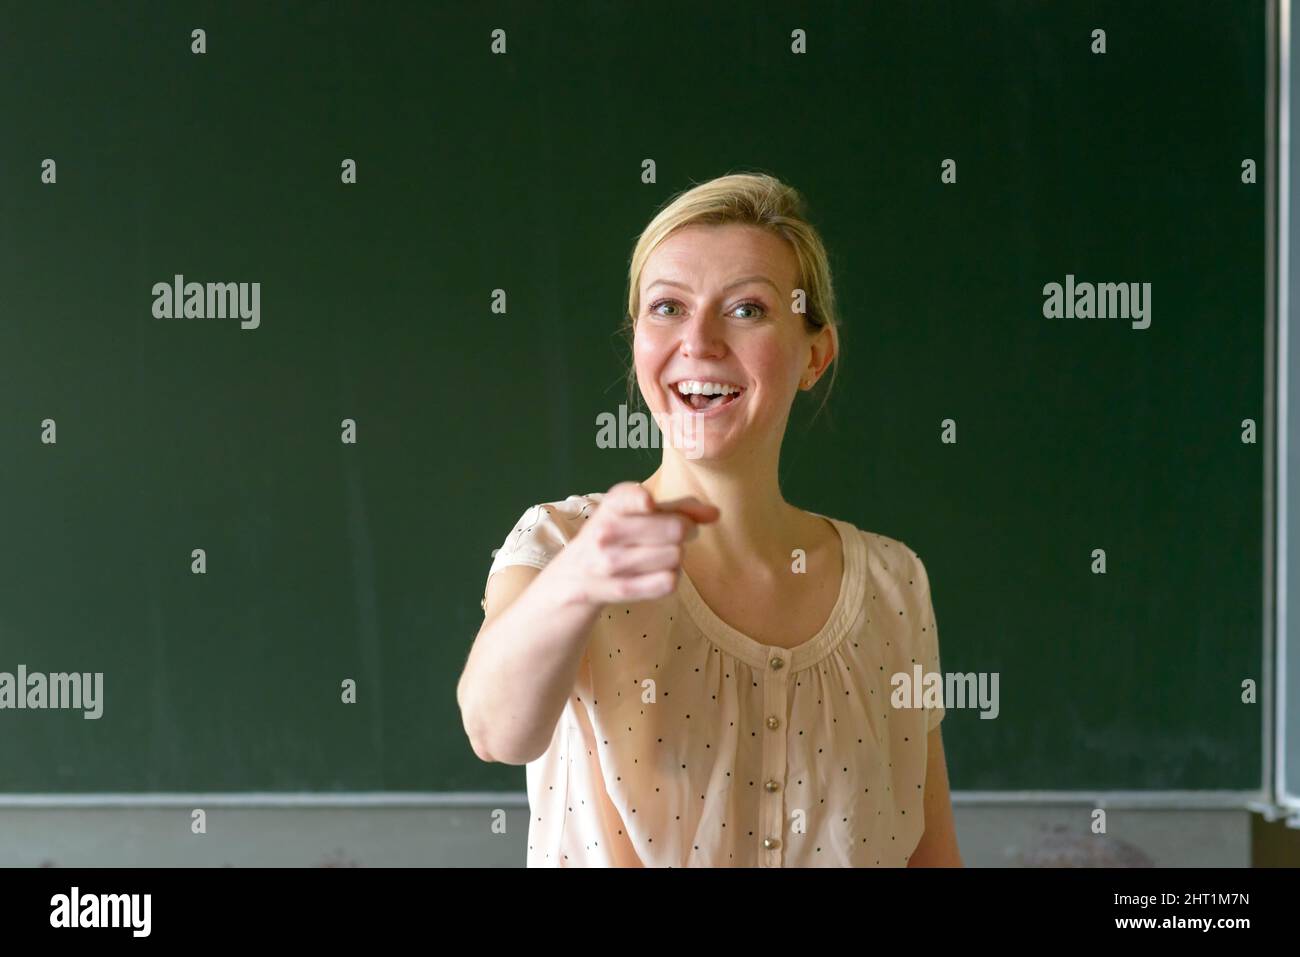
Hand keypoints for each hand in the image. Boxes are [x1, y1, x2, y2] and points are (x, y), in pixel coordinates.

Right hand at [551, 481, 719, 606]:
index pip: (634, 497)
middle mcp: (606, 531)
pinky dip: (670, 577)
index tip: (648, 504)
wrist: (573, 576)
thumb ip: (679, 507)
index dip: (648, 502)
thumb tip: (715, 514)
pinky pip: (668, 582)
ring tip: (660, 555)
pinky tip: (658, 573)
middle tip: (675, 534)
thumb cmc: (616, 535)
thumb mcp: (638, 512)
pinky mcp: (619, 589)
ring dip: (676, 557)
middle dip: (685, 531)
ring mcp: (610, 563)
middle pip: (676, 530)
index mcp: (612, 504)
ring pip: (675, 557)